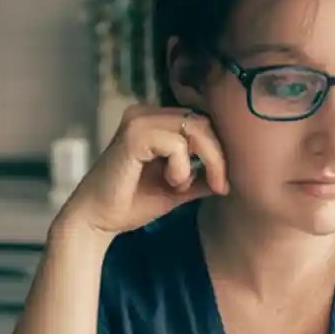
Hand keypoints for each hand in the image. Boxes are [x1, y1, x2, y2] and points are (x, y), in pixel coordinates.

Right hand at [55, 104, 229, 235]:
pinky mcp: (133, 136)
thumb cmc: (133, 203)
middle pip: (203, 122)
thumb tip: (237, 171)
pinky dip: (182, 166)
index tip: (222, 184)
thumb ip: (203, 175)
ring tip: (182, 186)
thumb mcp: (179, 187)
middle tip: (219, 186)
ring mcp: (137, 121)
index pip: (202, 122)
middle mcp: (145, 114)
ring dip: (202, 161)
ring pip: (195, 128)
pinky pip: (176, 143)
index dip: (219, 150)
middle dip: (218, 156)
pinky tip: (171, 182)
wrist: (97, 220)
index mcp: (154, 121)